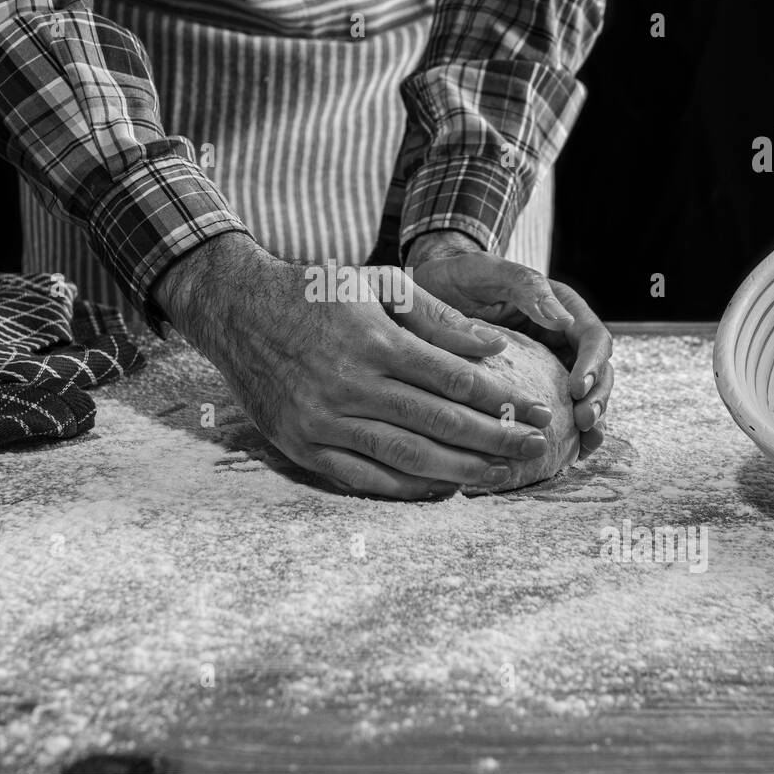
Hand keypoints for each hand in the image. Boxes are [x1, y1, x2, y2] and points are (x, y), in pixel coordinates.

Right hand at [152, 233, 559, 497]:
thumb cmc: (316, 294)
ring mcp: (322, 420)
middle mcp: (349, 384)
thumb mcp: (377, 285)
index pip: (454, 380)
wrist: (237, 311)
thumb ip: (437, 316)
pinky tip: (444, 488)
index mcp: (374, 340)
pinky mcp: (301, 446)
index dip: (501, 400)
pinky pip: (364, 478)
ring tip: (502, 476)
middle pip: (439, 423)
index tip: (536, 410)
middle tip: (536, 448)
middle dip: (495, 440)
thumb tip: (494, 348)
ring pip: (406, 456)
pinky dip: (407, 489)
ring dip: (461, 471)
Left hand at [406, 230, 613, 459]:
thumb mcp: (488, 271)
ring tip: (585, 443)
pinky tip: (571, 452)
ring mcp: (550, 361)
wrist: (432, 288)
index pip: (593, 338)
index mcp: (561, 306)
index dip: (593, 365)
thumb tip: (563, 320)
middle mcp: (562, 336)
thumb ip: (526, 287)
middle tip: (583, 423)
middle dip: (597, 398)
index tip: (577, 389)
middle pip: (598, 371)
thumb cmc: (460, 275)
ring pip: (584, 394)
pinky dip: (568, 430)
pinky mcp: (534, 383)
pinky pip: (557, 407)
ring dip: (590, 419)